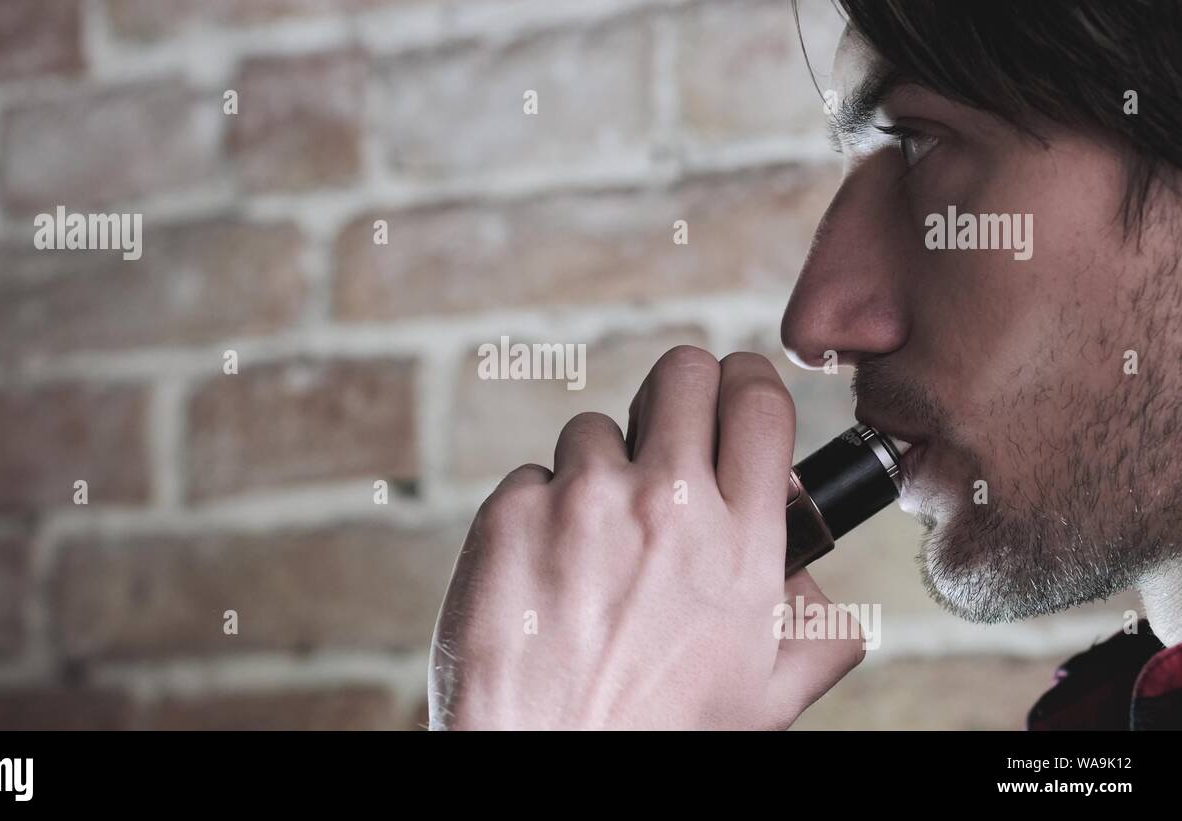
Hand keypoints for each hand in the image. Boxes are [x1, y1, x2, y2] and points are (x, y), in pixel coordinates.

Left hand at [428, 346, 864, 728]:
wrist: (542, 765)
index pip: (760, 402)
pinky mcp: (511, 511)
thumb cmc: (656, 734)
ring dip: (599, 472)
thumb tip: (811, 569)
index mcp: (740, 543)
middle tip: (666, 439)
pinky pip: (532, 477)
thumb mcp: (769, 695)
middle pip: (682, 373)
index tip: (734, 396)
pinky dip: (538, 513)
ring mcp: (582, 501)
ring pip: (595, 430)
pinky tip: (542, 574)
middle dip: (680, 394)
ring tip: (592, 549)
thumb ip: (819, 624)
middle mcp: (666, 505)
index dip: (748, 385)